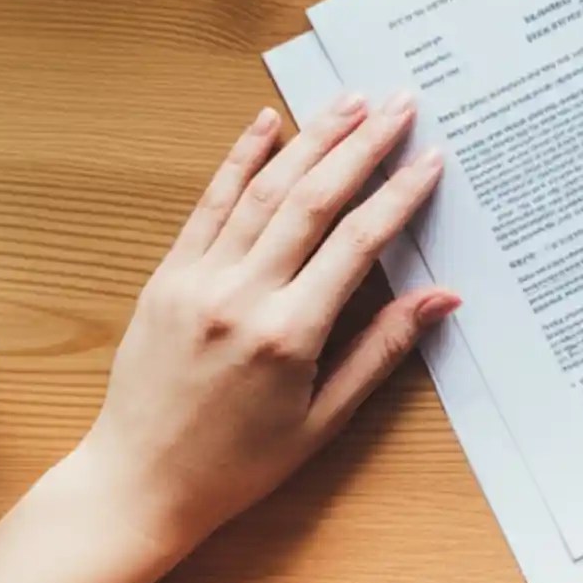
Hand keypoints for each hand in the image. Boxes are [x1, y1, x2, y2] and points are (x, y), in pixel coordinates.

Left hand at [77, 93, 458, 548]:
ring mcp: (197, 279)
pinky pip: (208, 205)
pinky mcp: (166, 276)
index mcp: (288, 335)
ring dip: (310, 140)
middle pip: (312, 200)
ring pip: (263, 191)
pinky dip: (238, 160)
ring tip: (349, 101)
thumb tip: (441, 297)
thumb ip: (381, 350)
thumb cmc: (239, 464)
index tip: (430, 160)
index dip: (398, 195)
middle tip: (399, 104)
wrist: (141, 482)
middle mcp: (241, 295)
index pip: (356, 243)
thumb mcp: (324, 420)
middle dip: (361, 145)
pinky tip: (266, 123)